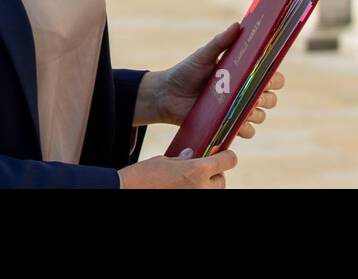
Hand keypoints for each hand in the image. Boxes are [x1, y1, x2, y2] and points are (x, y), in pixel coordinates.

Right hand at [119, 147, 236, 188]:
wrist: (128, 191)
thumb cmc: (144, 174)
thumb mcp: (165, 160)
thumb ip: (183, 159)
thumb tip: (191, 155)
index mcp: (197, 170)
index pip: (228, 161)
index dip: (228, 156)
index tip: (224, 154)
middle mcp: (201, 188)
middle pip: (222, 180)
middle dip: (215, 174)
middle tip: (202, 169)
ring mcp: (196, 199)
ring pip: (214, 192)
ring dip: (207, 186)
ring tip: (191, 180)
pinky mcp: (189, 204)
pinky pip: (201, 196)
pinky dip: (197, 191)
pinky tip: (183, 187)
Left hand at [151, 22, 284, 140]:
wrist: (167, 95)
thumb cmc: (187, 71)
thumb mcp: (203, 55)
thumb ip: (221, 41)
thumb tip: (238, 25)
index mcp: (243, 73)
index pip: (271, 75)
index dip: (273, 76)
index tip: (266, 73)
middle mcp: (244, 92)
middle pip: (271, 98)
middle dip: (267, 96)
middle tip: (254, 91)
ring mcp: (237, 110)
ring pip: (261, 115)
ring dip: (256, 112)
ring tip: (243, 105)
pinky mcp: (229, 125)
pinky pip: (247, 131)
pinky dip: (245, 127)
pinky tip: (235, 120)